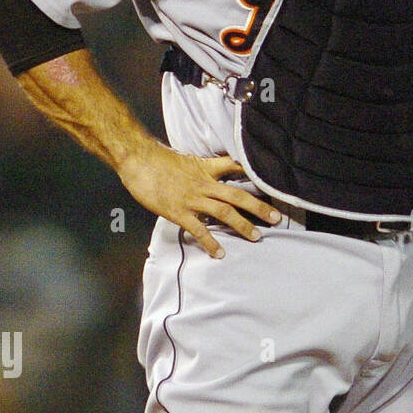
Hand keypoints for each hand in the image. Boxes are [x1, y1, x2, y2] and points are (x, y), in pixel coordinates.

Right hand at [117, 139, 280, 258]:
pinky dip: (210, 242)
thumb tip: (214, 173)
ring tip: (257, 237)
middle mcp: (204, 184)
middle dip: (259, 207)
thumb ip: (203, 168)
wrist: (136, 159)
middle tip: (276, 219)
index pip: (236, 168)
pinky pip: (198, 229)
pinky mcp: (178, 211)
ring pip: (224, 212)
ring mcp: (192, 198)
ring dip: (242, 225)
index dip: (253, 175)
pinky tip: (220, 253)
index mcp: (206, 169)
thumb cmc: (158, 160)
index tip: (272, 184)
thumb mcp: (187, 159)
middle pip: (237, 196)